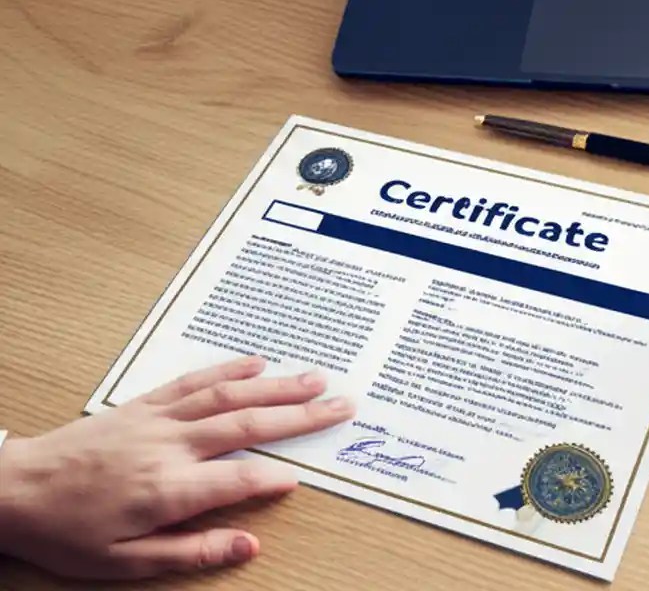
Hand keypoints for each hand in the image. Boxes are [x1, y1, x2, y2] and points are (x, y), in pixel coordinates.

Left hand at [0, 356, 354, 579]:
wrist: (12, 489)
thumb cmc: (66, 531)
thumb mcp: (124, 561)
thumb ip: (191, 552)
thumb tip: (247, 546)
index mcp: (168, 489)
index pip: (238, 479)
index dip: (273, 478)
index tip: (301, 477)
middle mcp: (170, 446)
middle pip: (248, 424)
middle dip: (300, 415)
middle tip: (341, 405)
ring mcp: (158, 420)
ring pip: (229, 395)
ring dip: (277, 385)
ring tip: (316, 377)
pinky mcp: (143, 405)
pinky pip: (194, 381)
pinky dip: (229, 369)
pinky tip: (257, 362)